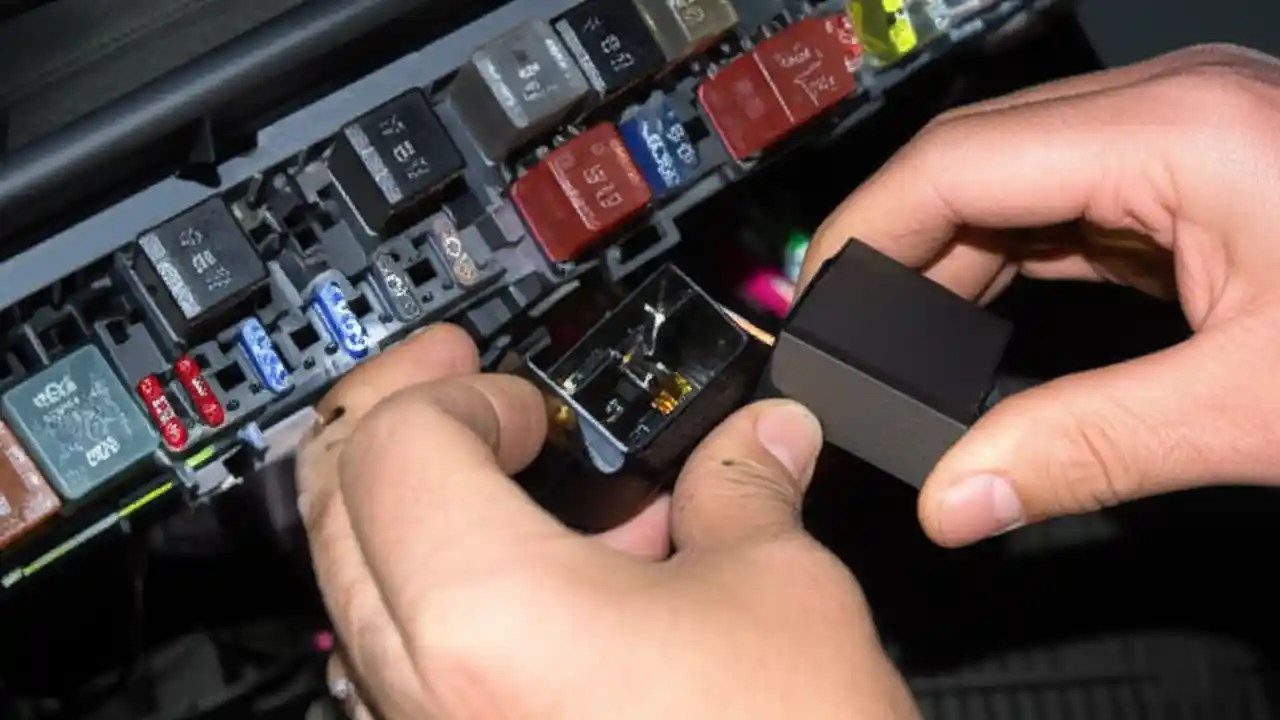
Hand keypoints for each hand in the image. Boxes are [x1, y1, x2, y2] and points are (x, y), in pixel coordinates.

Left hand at [296, 325, 916, 718]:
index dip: (459, 386)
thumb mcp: (786, 596)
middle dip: (411, 428)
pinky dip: (465, 603)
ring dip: (438, 518)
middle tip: (483, 400)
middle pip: (343, 508)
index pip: (395, 440)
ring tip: (567, 510)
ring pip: (367, 593)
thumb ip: (748, 484)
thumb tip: (760, 436)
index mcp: (483, 617)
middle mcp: (421, 693)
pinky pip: (411, 669)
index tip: (526, 394)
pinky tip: (577, 602)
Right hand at [802, 44, 1279, 546]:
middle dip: (899, 254)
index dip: (866, 237)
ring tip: (901, 350)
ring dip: (951, 264)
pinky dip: (1013, 269)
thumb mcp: (1254, 406)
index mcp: (1179, 134)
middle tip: (848, 345)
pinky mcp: (1201, 184)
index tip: (819, 311)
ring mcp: (1189, 143)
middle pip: (977, 164)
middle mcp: (1175, 116)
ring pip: (1019, 186)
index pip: (958, 162)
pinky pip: (1069, 212)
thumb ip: (1085, 450)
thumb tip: (960, 496)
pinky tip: (982, 327)